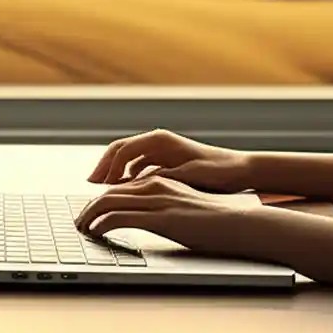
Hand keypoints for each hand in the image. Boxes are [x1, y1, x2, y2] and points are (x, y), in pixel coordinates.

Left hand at [74, 175, 254, 258]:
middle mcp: (156, 186)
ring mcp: (157, 200)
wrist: (240, 222)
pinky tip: (96, 233)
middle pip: (109, 191)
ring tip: (82, 229)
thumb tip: (155, 220)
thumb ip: (167, 208)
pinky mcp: (159, 217)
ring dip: (90, 215)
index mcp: (162, 181)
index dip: (102, 200)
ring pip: (108, 201)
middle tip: (79, 222)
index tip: (91, 212)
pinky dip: (101, 224)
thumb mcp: (187, 207)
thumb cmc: (218, 219)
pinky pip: (119, 217)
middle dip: (89, 207)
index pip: (121, 186)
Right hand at [87, 128, 257, 192]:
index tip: (97, 185)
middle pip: (120, 151)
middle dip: (104, 167)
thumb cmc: (218, 172)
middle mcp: (158, 141)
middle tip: (91, 186)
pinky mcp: (166, 160)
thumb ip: (158, 179)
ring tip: (103, 190)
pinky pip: (139, 166)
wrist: (241, 169)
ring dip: (114, 173)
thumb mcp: (185, 177)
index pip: (123, 150)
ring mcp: (161, 150)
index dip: (107, 168)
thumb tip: (133, 186)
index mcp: (160, 141)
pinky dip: (128, 177)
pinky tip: (124, 192)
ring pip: (128, 159)